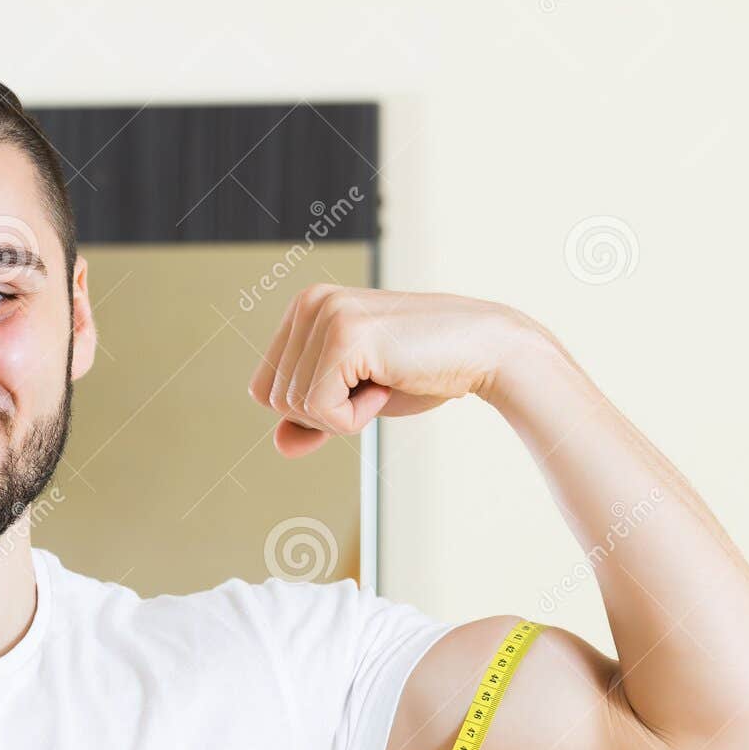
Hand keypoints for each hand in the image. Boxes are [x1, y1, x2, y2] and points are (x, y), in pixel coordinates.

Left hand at [245, 286, 537, 456]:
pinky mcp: (343, 336)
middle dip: (325, 413)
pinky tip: (388, 382)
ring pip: (294, 408)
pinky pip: (320, 411)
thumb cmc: (421, 372)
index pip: (265, 389)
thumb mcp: (354, 399)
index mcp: (303, 309)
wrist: (482, 353)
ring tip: (384, 379)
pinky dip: (355, 417)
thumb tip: (279, 446)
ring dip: (343, 414)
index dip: (309, 408)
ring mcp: (325, 314)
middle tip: (376, 383)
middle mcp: (308, 303)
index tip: (357, 384)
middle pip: (274, 400)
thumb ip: (312, 419)